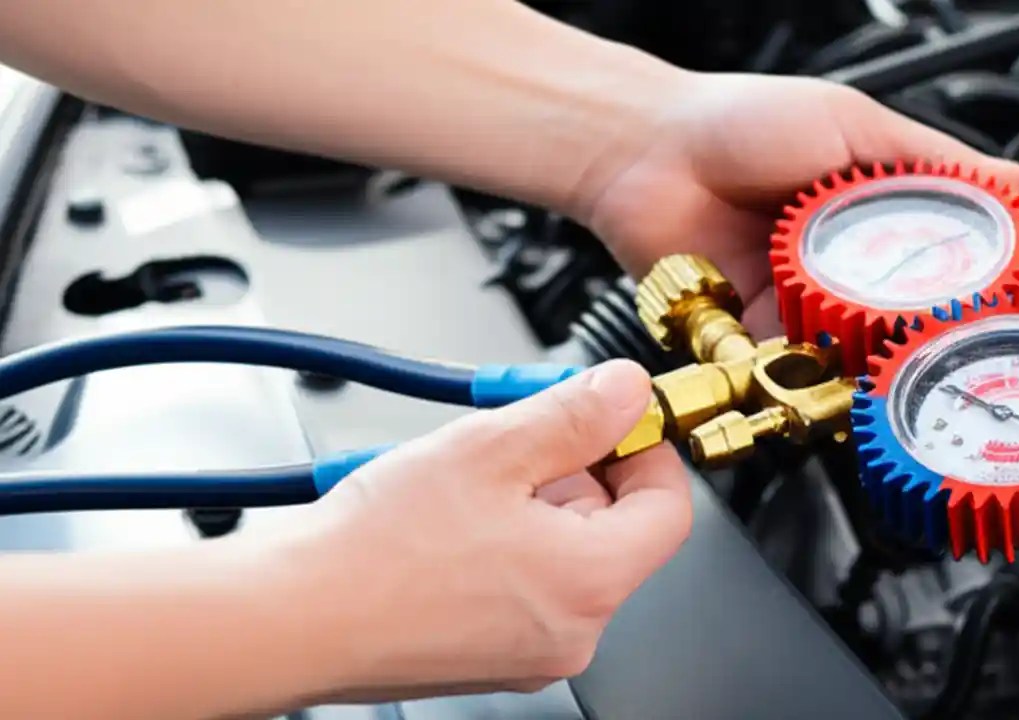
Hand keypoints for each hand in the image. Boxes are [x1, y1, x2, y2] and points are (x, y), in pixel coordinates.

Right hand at [274, 360, 690, 702]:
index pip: (670, 506)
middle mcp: (573, 631)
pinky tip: (454, 513)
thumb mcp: (490, 449)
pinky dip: (504, 540)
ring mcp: (529, 652)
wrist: (290, 618)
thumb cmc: (375, 551)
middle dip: (579, 468)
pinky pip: (524, 585)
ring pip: (564, 555)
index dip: (645, 448)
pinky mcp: (487, 656)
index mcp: (592, 581)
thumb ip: (574, 414)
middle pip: (615, 529)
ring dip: (535, 499)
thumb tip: (626, 391)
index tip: (612, 416)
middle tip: (528, 427)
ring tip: (474, 470)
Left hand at [579, 72, 1018, 334]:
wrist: (646, 151)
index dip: (964, 292)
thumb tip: (1013, 181)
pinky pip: (783, 365)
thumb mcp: (854, 126)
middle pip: (892, 319)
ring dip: (859, 361)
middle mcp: (836, 263)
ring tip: (880, 365)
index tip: (988, 309)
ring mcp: (794, 300)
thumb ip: (931, 161)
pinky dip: (800, 374)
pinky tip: (818, 373)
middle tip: (934, 346)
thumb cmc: (739, 121)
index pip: (937, 266)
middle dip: (912, 337)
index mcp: (871, 213)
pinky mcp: (749, 330)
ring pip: (841, 350)